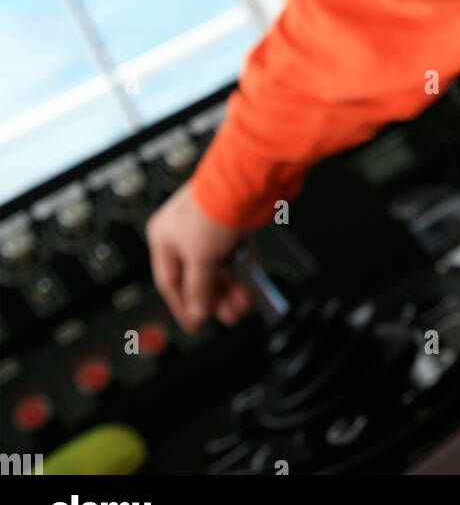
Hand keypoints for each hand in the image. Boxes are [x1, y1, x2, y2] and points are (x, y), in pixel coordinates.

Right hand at [145, 180, 252, 333]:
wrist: (243, 181)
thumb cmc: (211, 210)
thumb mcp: (199, 259)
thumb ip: (198, 290)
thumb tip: (198, 313)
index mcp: (164, 236)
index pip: (169, 281)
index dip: (183, 305)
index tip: (196, 324)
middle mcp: (185, 232)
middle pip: (198, 276)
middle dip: (213, 299)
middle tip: (228, 316)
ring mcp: (211, 228)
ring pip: (220, 266)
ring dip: (231, 288)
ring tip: (242, 305)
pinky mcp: (234, 224)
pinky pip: (236, 255)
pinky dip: (243, 271)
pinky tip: (250, 286)